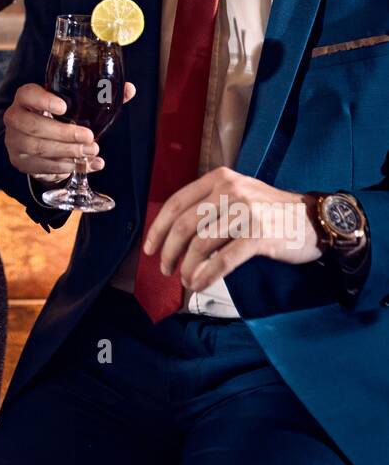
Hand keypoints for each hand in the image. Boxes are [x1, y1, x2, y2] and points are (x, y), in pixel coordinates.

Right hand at [3, 80, 136, 177]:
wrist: (36, 140)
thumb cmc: (57, 117)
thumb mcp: (73, 104)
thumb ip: (99, 95)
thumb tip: (130, 89)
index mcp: (25, 98)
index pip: (27, 94)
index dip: (43, 100)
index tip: (63, 107)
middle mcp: (14, 117)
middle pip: (34, 126)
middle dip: (65, 133)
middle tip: (90, 137)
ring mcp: (14, 141)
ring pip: (38, 148)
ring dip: (67, 152)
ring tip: (91, 152)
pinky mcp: (20, 161)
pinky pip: (41, 166)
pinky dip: (65, 167)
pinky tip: (83, 165)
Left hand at [142, 167, 321, 292]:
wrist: (314, 220)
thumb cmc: (272, 211)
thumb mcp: (239, 194)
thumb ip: (210, 205)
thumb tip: (175, 235)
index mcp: (220, 179)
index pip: (177, 203)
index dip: (158, 228)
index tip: (150, 248)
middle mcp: (230, 191)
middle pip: (184, 224)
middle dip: (169, 251)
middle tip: (165, 269)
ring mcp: (245, 212)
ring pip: (200, 244)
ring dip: (187, 267)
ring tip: (186, 280)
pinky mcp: (258, 236)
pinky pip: (222, 260)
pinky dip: (206, 275)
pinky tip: (199, 284)